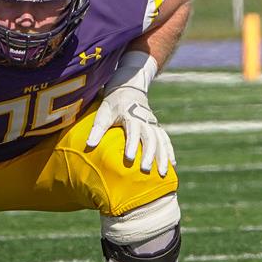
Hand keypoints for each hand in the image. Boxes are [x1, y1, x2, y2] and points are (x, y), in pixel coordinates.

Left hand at [85, 53, 173, 176]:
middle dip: (149, 155)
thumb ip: (97, 129)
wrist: (130, 88)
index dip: (131, 144)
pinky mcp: (156, 127)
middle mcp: (145, 120)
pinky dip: (169, 151)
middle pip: (150, 138)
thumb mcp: (103, 112)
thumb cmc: (113, 103)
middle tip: (145, 170)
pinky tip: (172, 164)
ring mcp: (153, 123)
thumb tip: (89, 146)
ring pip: (160, 140)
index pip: (133, 131)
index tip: (129, 158)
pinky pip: (165, 140)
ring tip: (162, 173)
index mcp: (131, 115)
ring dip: (163, 156)